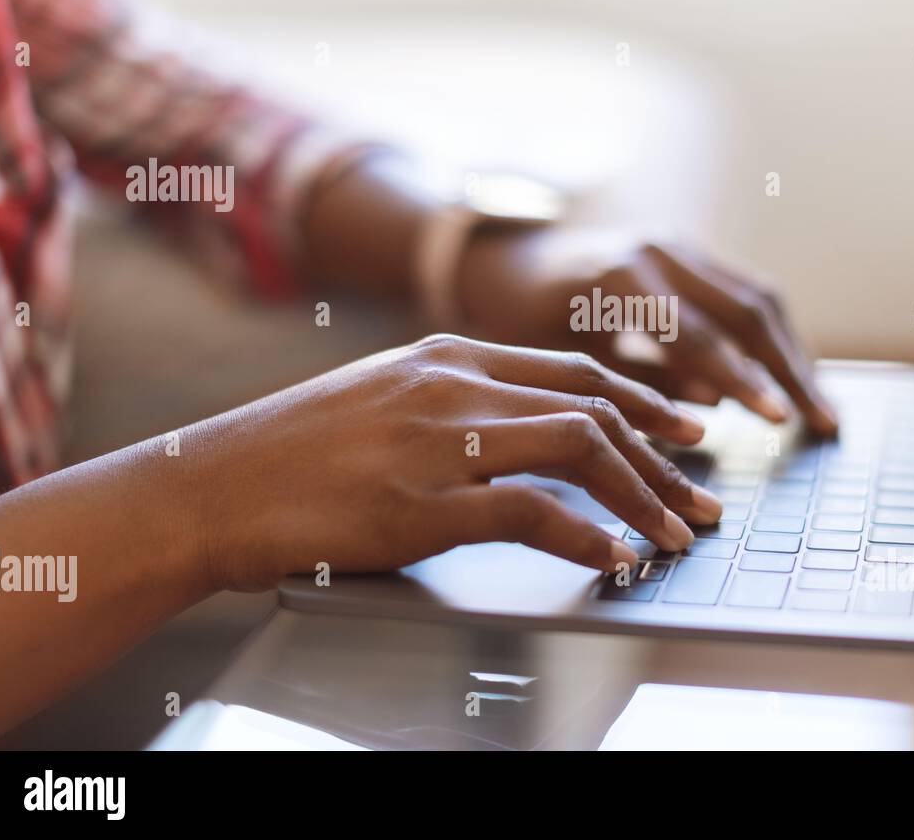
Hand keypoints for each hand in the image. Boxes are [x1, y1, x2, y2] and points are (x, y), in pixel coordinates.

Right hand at [191, 335, 722, 590]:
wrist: (211, 485)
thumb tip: (521, 434)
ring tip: (676, 531)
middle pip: (593, 405)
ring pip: (580, 446)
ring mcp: (440, 439)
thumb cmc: (293, 451)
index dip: (643, 400)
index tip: (685, 427)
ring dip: (642, 494)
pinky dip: (585, 536)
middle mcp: (455, 384)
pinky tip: (612, 557)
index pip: (574, 370)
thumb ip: (454, 403)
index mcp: (448, 355)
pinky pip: (532, 512)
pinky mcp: (423, 502)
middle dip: (662, 452)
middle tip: (702, 492)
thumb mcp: (383, 398)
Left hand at [457, 229, 839, 434]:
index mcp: (619, 276)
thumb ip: (636, 383)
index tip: (777, 420)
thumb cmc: (522, 320)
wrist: (506, 259)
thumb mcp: (565, 358)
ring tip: (820, 409)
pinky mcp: (693, 253)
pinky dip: (776, 337)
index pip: (697, 333)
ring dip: (794, 354)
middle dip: (789, 370)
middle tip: (823, 424)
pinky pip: (748, 293)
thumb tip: (712, 411)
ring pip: (757, 297)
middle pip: (744, 309)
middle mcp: (660, 249)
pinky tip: (795, 377)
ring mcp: (681, 245)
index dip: (740, 380)